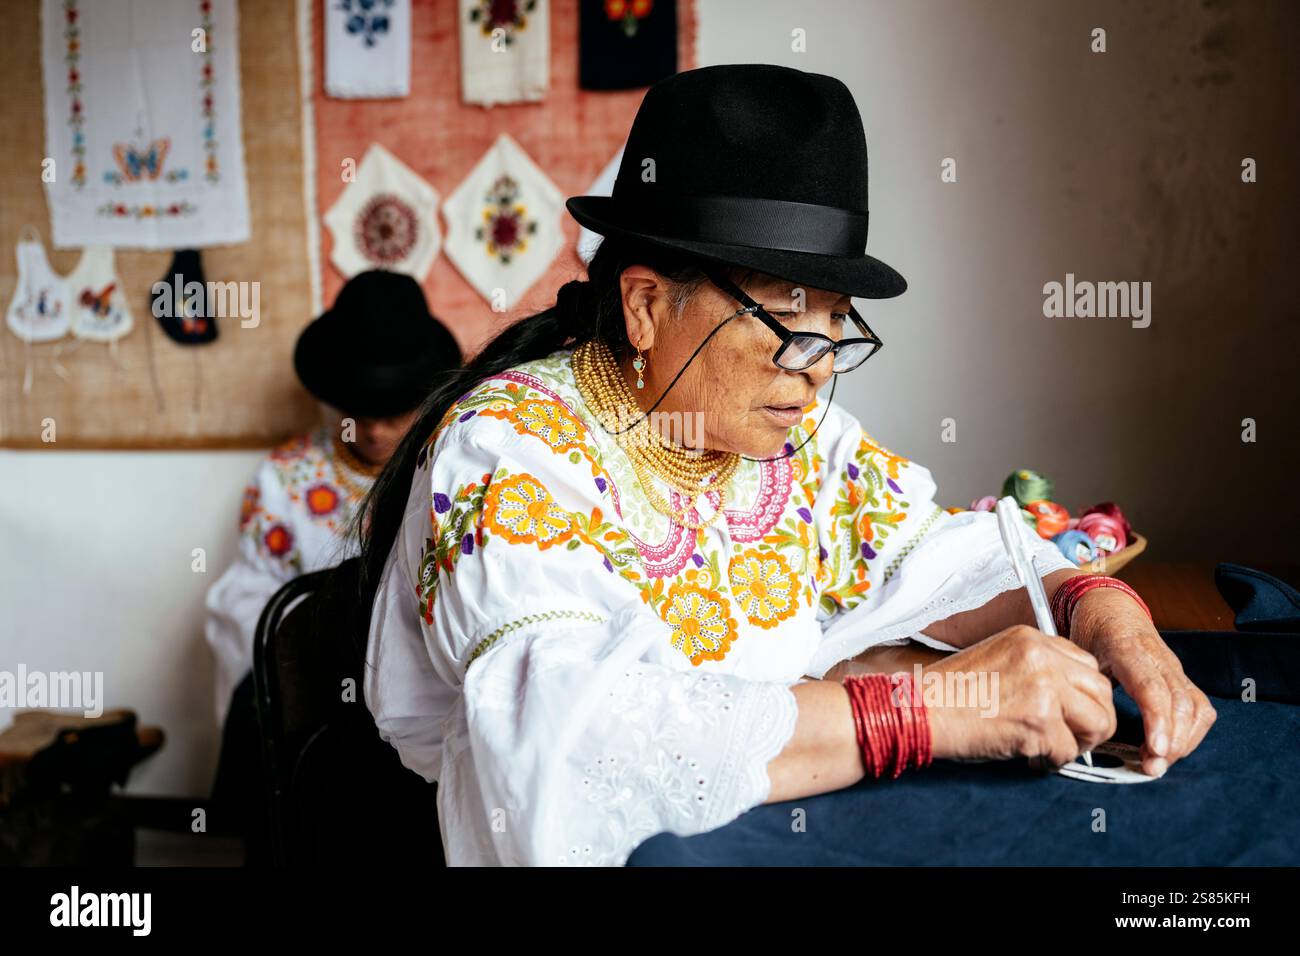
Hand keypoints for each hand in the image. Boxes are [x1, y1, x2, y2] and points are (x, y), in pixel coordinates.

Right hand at [924, 624, 1115, 768]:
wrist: (918, 709)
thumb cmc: (948, 692)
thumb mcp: (997, 660)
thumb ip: (1034, 669)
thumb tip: (1069, 699)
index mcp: (1031, 638)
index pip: (1087, 665)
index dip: (1083, 695)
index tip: (1070, 712)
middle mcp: (1042, 657)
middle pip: (1101, 690)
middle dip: (1092, 719)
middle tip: (1069, 736)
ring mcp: (1044, 688)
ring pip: (1098, 721)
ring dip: (1079, 742)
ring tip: (1051, 748)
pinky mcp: (1040, 721)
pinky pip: (1068, 752)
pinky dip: (1050, 761)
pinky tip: (1026, 755)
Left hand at [1068, 587, 1215, 776]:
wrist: (1109, 610)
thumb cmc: (1089, 635)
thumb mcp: (1077, 652)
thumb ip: (1079, 683)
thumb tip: (1080, 728)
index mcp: (1127, 648)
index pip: (1151, 687)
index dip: (1156, 719)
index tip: (1154, 749)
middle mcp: (1159, 657)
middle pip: (1179, 702)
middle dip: (1171, 741)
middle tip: (1152, 767)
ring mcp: (1175, 668)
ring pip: (1196, 707)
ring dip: (1182, 741)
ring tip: (1158, 763)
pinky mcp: (1183, 678)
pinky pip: (1200, 708)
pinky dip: (1191, 733)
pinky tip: (1170, 749)